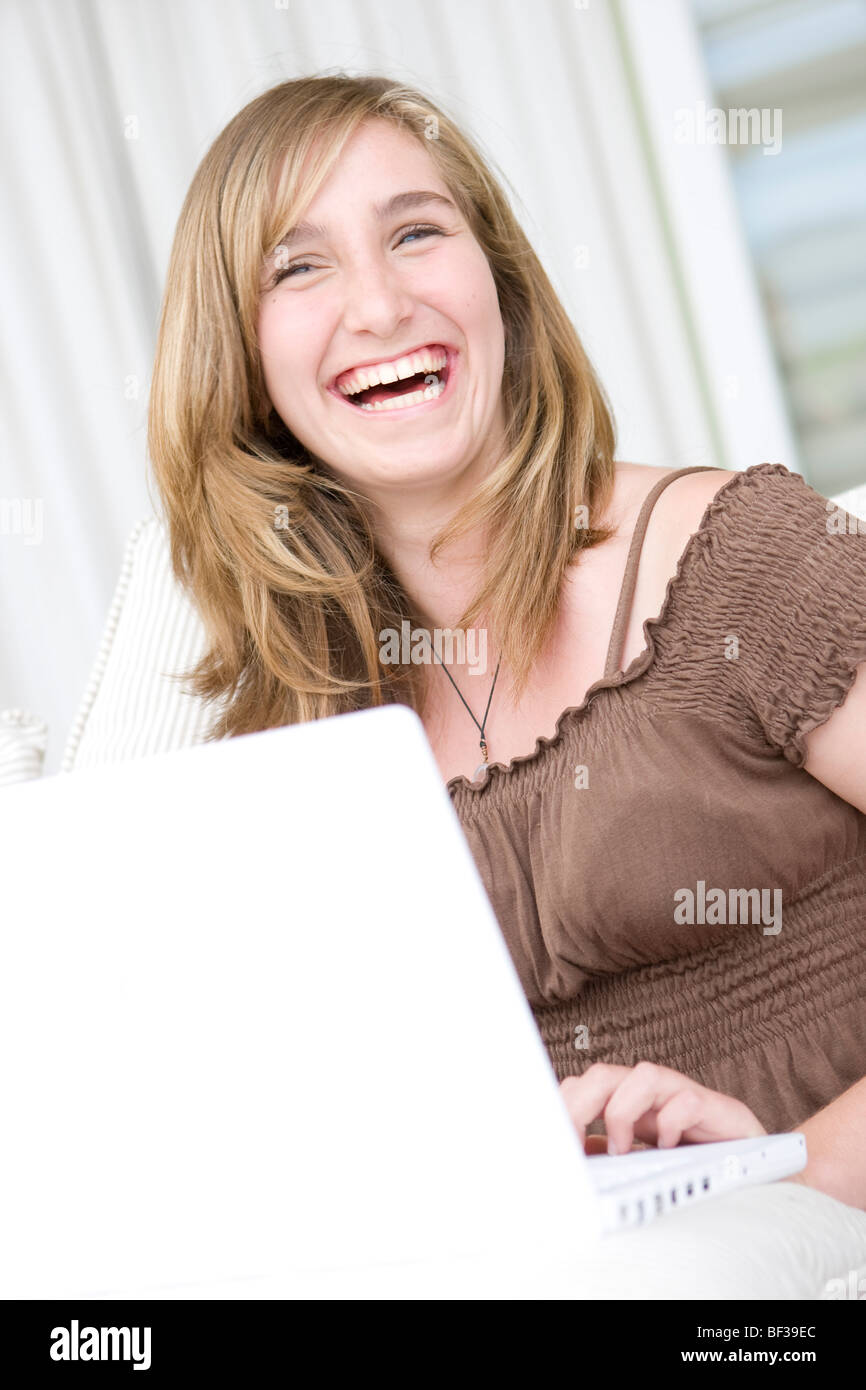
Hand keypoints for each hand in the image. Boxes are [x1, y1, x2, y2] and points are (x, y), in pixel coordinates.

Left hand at [560, 1061, 766, 1153]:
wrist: (766, 1173)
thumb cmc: (701, 1163)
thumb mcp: (644, 1163)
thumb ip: (608, 1154)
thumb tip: (570, 1155)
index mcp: (629, 1104)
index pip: (584, 1085)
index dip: (562, 1105)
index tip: (549, 1141)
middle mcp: (653, 1095)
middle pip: (605, 1073)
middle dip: (580, 1103)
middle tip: (571, 1140)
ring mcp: (684, 1097)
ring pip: (642, 1074)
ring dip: (622, 1109)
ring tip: (624, 1148)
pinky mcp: (717, 1109)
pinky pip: (687, 1099)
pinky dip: (671, 1120)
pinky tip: (668, 1146)